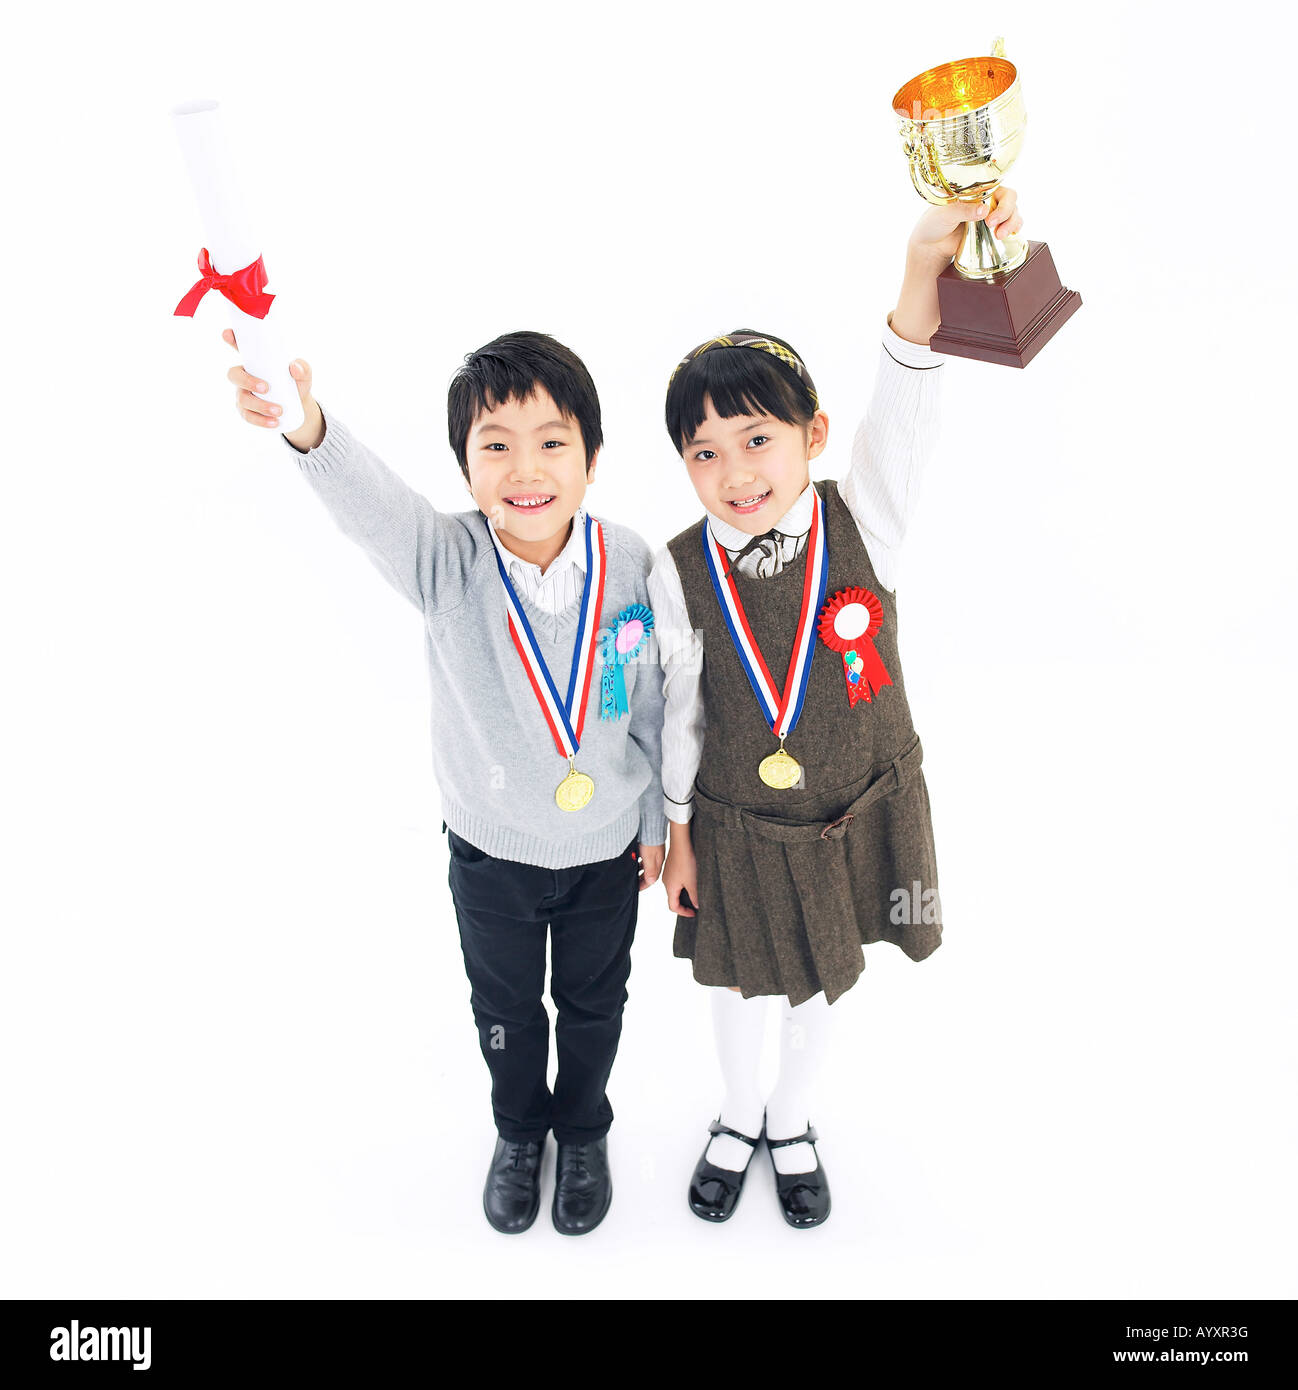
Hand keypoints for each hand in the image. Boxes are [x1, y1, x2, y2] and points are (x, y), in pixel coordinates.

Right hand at [222, 328, 323, 451]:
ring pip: (242, 399)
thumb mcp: (304, 375)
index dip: (231, 339)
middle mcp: (244, 375)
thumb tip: (294, 368)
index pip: (240, 347)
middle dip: (247, 381)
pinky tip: (274, 422)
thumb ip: (302, 368)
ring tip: (279, 411)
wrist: (298, 408)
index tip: (228, 334)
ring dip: (260, 405)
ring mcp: (243, 393)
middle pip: (234, 375)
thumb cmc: (296, 383)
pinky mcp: (247, 411)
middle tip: (266, 388)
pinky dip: (261, 420)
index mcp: (255, 361)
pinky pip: (248, 416)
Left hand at [635, 842, 663, 891]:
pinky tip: (634, 862)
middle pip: (649, 873)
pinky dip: (639, 863)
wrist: (651, 824)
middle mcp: (657, 859)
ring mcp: (654, 853)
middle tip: (633, 883)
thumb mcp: (649, 857)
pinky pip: (644, 859)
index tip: (637, 889)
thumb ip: (649, 870)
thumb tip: (650, 881)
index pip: (651, 879)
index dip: (644, 885)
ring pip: (646, 866)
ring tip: (632, 874)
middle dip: (641, 879)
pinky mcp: (650, 848)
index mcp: (658, 863)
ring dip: (639, 871)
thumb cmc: (651, 839)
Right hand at [663, 831, 697, 916]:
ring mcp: (668, 875)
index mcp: (670, 888)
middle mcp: (666, 882)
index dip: (683, 912)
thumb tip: (696, 906)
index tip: (694, 913)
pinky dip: (682, 886)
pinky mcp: (671, 868)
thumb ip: (694, 896)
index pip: (673, 907)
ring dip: (683, 895)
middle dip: (683, 904)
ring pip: (674, 890)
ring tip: (694, 894)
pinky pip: (675, 882)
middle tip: (694, 906)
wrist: (681, 844)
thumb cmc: (685, 862)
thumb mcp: (692, 882)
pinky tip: (691, 881)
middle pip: (673, 899)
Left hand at [906, 183, 1023, 268]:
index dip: (1000, 200)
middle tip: (993, 226)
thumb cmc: (934, 224)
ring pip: (1013, 213)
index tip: (989, 217)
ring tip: (1000, 235)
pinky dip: (1013, 229)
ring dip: (1012, 223)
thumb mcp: (945, 214)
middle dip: (1007, 213)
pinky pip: (1010, 226)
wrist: (930, 246)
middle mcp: (987, 200)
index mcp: (976, 190)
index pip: (998, 187)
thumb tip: (984, 210)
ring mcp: (991, 215)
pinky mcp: (992, 231)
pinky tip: (1008, 235)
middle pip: (1010, 199)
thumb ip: (963, 210)